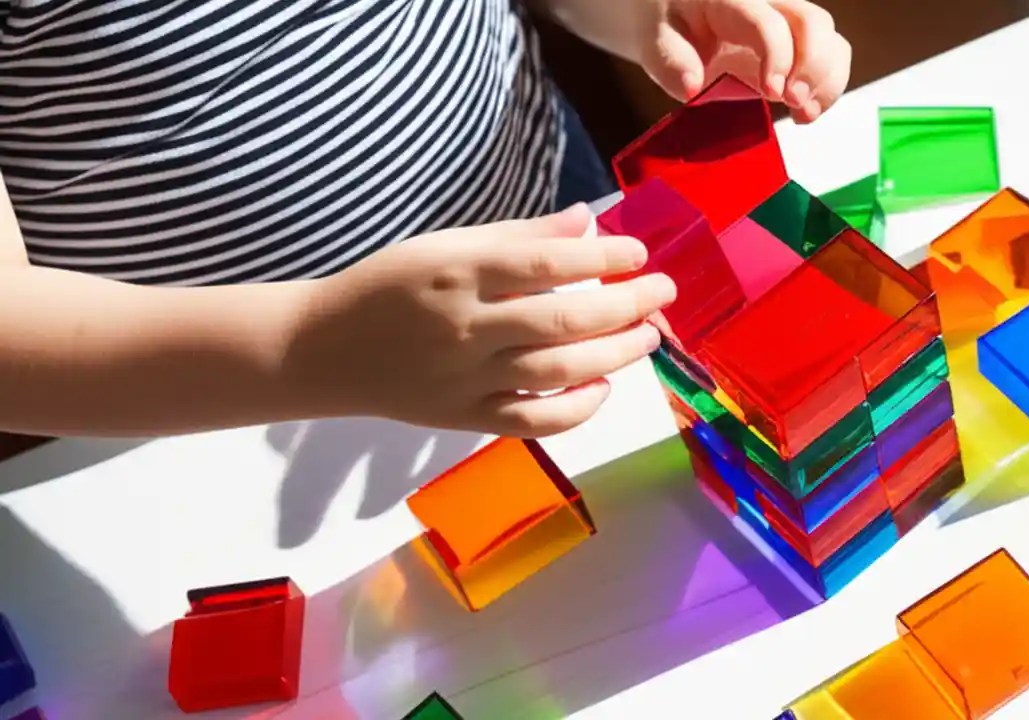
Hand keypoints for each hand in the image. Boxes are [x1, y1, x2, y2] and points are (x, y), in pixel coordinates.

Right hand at [288, 204, 675, 435]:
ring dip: (613, 355)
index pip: (547, 264)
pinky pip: (532, 422)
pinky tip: (603, 388)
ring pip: (556, 372)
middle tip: (663, 294)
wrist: (325, 350)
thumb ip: (517, 237)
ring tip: (646, 336)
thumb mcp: (444, 246)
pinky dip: (575, 410)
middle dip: (624, 306)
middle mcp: (466, 327)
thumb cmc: (390, 286)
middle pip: (562, 320)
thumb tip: (586, 222)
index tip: (638, 251)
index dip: (603, 257)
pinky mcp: (465, 418)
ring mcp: (466, 379)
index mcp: (458, 272)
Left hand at [640, 0, 851, 122]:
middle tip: (793, 103)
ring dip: (827, 80)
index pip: (767, 22)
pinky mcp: (795, 44)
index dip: (778, 56)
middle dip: (813, 66)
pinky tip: (807, 112)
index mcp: (730, 0)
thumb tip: (693, 88)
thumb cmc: (666, 25)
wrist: (672, 14)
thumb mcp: (655, 41)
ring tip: (805, 114)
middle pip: (812, 22)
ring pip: (829, 38)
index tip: (772, 93)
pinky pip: (829, 56)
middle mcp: (768, 3)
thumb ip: (672, 62)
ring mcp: (785, 22)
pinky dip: (827, 87)